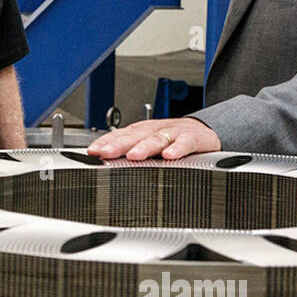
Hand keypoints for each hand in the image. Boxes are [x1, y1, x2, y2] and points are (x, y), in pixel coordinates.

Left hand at [87, 117, 220, 161]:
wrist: (204, 132)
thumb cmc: (172, 141)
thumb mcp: (150, 146)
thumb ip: (130, 154)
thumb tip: (104, 165)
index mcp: (142, 132)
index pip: (120, 135)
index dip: (105, 142)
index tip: (92, 152)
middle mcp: (155, 130)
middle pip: (135, 136)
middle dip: (118, 144)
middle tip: (105, 153)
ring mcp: (174, 132)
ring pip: (157, 138)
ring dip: (144, 147)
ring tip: (133, 156)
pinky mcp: (193, 138)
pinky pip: (185, 143)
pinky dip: (177, 148)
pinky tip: (169, 156)